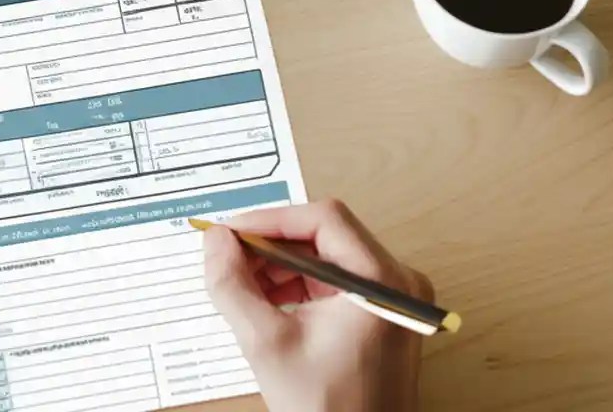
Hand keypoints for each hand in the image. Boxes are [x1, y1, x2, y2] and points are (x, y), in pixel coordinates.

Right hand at [202, 200, 433, 411]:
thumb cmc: (328, 409)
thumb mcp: (266, 343)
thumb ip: (233, 286)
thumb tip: (215, 241)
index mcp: (381, 282)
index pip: (323, 219)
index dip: (270, 220)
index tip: (231, 233)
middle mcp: (397, 282)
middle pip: (325, 236)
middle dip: (271, 246)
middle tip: (230, 259)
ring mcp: (392, 298)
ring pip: (326, 257)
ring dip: (280, 266)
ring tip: (244, 287)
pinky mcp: (380, 312)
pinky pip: (333, 281)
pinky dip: (297, 285)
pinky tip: (267, 304)